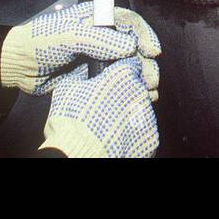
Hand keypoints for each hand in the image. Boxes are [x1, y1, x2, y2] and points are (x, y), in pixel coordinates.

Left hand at [0, 2, 161, 94]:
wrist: (17, 67)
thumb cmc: (38, 42)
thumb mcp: (67, 35)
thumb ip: (98, 40)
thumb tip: (129, 47)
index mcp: (96, 19)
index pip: (129, 23)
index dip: (144, 35)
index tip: (152, 51)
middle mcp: (101, 37)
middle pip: (133, 46)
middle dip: (146, 62)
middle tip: (152, 79)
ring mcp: (98, 57)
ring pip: (127, 65)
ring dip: (141, 77)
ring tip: (148, 91)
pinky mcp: (93, 76)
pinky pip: (115, 81)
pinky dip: (128, 88)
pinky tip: (138, 97)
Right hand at [40, 60, 159, 157]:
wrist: (78, 154)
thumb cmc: (71, 120)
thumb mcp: (68, 87)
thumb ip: (82, 74)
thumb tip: (84, 70)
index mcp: (123, 75)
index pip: (130, 64)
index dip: (120, 71)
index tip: (112, 79)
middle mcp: (141, 93)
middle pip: (138, 88)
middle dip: (125, 94)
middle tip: (107, 106)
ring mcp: (148, 117)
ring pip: (142, 110)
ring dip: (131, 114)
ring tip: (111, 125)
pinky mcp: (151, 139)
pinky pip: (145, 131)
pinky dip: (134, 134)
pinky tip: (119, 138)